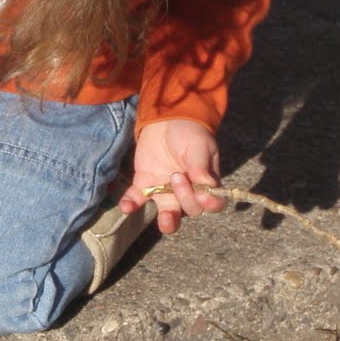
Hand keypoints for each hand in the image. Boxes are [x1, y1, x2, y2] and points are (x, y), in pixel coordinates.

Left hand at [120, 118, 225, 234]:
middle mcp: (187, 191)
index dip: (210, 203)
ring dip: (166, 221)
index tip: (203, 194)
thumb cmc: (189, 133)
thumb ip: (201, 167)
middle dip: (185, 198)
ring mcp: (165, 190)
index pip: (212, 202)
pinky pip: (138, 199)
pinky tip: (127, 207)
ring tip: (165, 220)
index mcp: (206, 182)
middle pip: (190, 209)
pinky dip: (131, 204)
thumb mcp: (199, 146)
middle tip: (176, 176)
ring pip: (168, 214)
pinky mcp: (145, 184)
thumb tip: (207, 187)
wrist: (166, 119)